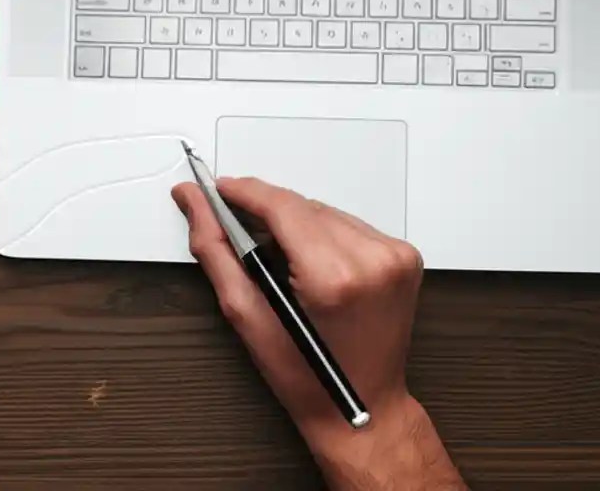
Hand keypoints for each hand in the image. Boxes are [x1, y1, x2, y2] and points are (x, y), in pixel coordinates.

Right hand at [173, 177, 463, 487]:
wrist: (364, 411)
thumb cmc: (309, 379)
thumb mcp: (247, 317)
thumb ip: (216, 250)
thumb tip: (194, 203)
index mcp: (335, 278)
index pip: (282, 206)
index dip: (244, 192)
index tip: (218, 188)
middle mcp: (373, 261)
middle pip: (303, 207)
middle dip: (266, 212)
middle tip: (236, 230)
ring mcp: (394, 257)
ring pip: (325, 212)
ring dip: (295, 224)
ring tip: (276, 258)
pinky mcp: (404, 257)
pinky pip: (349, 226)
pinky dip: (323, 236)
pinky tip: (308, 262)